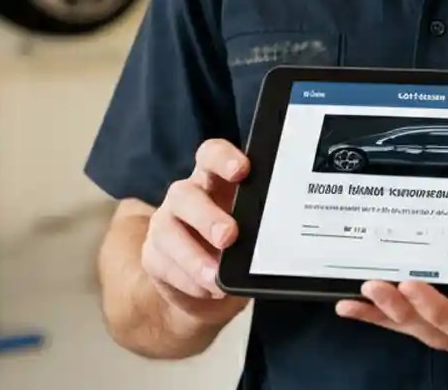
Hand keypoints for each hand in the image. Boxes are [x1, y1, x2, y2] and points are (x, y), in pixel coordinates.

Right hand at [142, 139, 250, 326]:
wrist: (211, 291)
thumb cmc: (240, 250)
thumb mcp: (255, 231)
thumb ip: (265, 224)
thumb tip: (294, 232)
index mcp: (214, 180)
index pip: (211, 155)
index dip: (223, 158)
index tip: (242, 170)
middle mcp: (186, 196)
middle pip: (185, 194)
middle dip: (206, 216)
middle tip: (229, 236)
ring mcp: (165, 224)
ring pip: (166, 230)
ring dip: (193, 256)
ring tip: (217, 277)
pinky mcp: (153, 255)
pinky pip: (163, 264)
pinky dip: (188, 279)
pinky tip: (208, 288)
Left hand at [335, 226, 447, 372]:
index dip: (441, 310)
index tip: (413, 288)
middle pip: (441, 331)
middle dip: (404, 311)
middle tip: (373, 286)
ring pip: (429, 333)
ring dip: (392, 317)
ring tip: (355, 300)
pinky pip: (429, 327)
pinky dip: (396, 318)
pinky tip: (364, 307)